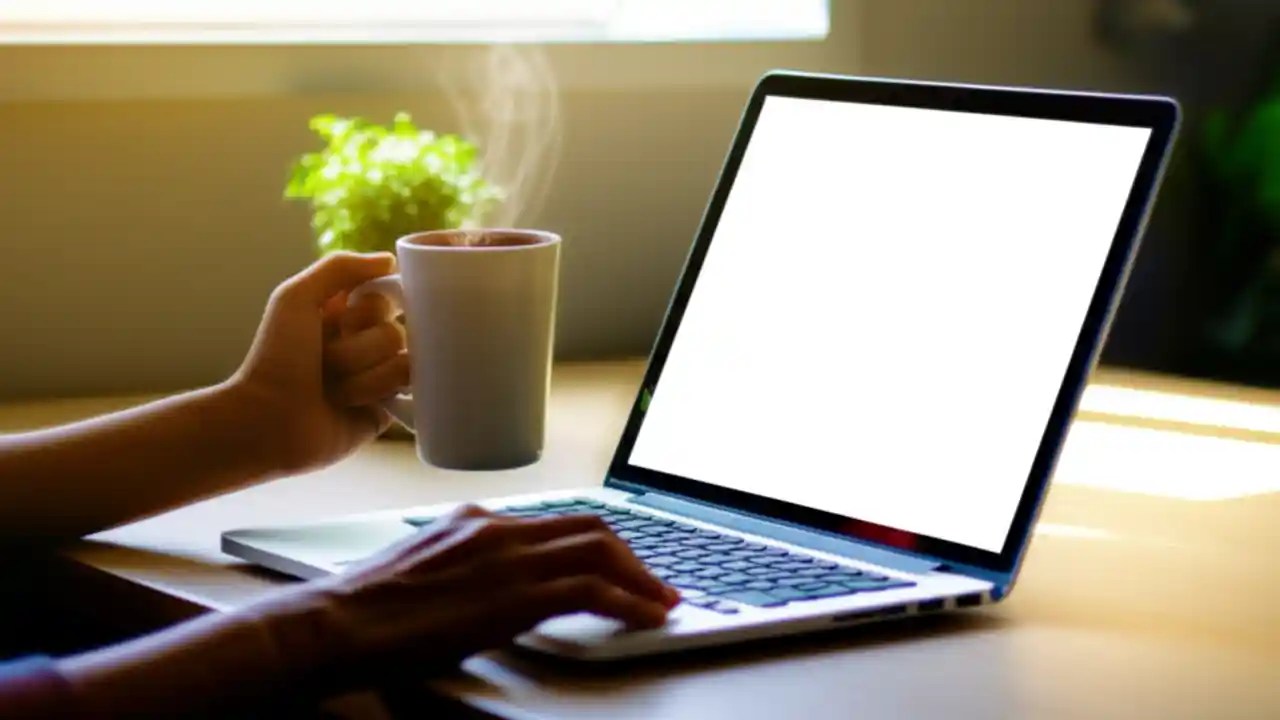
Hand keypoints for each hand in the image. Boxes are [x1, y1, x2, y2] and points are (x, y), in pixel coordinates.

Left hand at [231, 252, 409, 475]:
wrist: (267, 420)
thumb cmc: (276, 358)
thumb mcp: (296, 297)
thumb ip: (340, 268)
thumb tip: (391, 261)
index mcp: (346, 316)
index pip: (387, 298)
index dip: (368, 311)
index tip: (341, 321)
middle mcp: (365, 344)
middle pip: (397, 332)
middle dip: (357, 349)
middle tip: (325, 363)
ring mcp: (378, 378)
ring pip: (404, 363)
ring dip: (361, 377)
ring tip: (332, 390)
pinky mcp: (387, 410)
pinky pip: (408, 392)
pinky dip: (377, 394)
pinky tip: (356, 403)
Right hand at [253, 505, 679, 684]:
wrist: (334, 623)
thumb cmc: (365, 609)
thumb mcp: (424, 573)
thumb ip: (465, 568)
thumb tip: (491, 589)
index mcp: (477, 521)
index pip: (557, 522)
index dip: (599, 543)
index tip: (621, 564)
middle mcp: (498, 528)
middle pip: (589, 527)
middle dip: (631, 556)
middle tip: (655, 585)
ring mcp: (508, 557)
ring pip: (600, 550)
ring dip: (641, 579)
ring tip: (663, 603)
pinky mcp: (513, 594)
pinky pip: (591, 590)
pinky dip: (629, 602)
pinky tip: (645, 618)